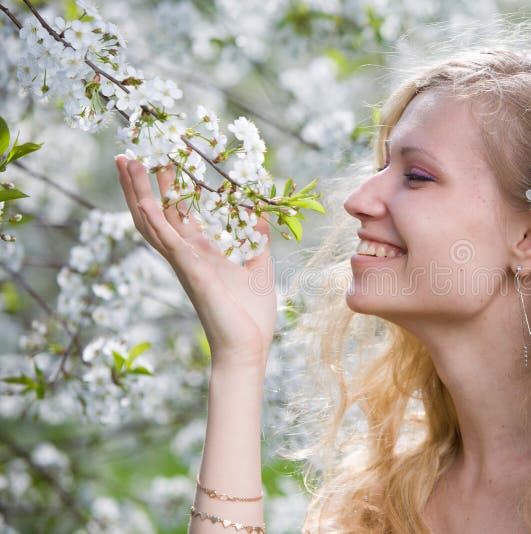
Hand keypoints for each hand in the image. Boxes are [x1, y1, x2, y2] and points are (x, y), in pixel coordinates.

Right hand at [115, 155, 275, 369]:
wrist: (247, 348)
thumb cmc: (250, 315)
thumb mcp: (259, 266)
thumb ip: (257, 239)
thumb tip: (260, 214)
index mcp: (202, 252)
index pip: (178, 213)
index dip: (168, 188)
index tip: (165, 159)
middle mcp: (187, 254)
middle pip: (156, 212)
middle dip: (141, 184)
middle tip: (129, 154)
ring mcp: (185, 263)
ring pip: (152, 222)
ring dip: (137, 193)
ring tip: (126, 163)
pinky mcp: (192, 272)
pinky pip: (169, 243)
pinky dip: (156, 222)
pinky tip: (146, 201)